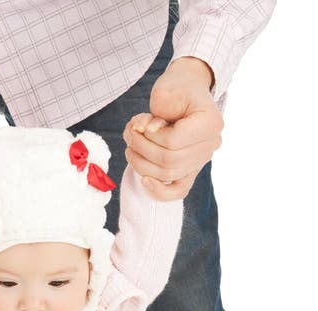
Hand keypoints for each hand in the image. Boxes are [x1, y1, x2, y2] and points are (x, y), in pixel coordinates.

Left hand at [122, 56, 223, 200]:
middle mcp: (211, 144)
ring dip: (142, 164)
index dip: (151, 136)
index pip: (173, 141)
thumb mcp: (167, 89)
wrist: (187, 91)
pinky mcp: (191, 169)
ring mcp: (202, 159)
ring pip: (168, 175)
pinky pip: (178, 190)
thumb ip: (158, 107)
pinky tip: (143, 181)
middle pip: (169, 161)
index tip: (141, 124)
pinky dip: (160, 191)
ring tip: (130, 147)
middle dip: (142, 149)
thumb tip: (149, 131)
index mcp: (211, 122)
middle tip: (130, 135)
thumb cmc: (177, 89)